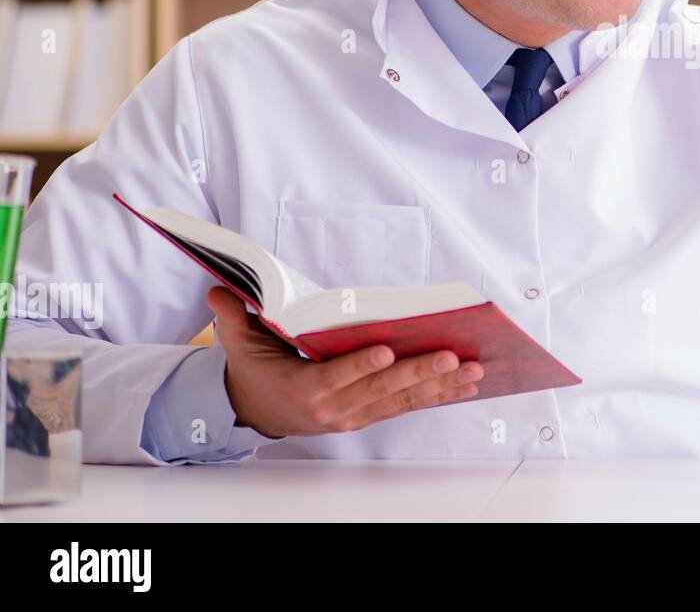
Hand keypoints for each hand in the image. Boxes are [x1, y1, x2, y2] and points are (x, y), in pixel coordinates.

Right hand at [207, 286, 482, 438]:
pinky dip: (439, 395)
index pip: (336, 377)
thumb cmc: (256, 373)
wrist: (257, 412)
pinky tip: (467, 384)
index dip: (361, 366)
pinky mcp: (370, 414)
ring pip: (403, 400)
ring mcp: (356, 414)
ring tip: (473, 371)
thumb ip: (233, 318)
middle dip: (419, 373)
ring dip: (441, 386)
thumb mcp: (239, 346)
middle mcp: (334, 408)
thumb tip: (220, 291)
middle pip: (381, 390)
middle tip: (451, 356)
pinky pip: (409, 405)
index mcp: (303, 389)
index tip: (387, 351)